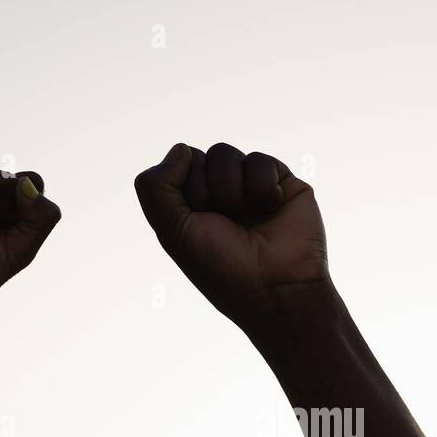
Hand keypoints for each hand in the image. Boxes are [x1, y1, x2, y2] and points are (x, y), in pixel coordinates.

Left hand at [134, 143, 328, 327]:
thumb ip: (155, 187)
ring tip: (250, 218)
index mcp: (192, 207)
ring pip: (226, 154)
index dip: (185, 189)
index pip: (178, 168)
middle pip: (200, 157)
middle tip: (226, 223)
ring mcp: (250, 187)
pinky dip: (262, 186)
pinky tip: (272, 209)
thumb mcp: (173, 231)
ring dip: (232, 190)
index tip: (200, 221)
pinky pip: (260, 160)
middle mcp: (219, 195)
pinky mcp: (281, 182)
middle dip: (208, 190)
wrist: (276, 287)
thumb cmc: (223, 267)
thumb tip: (181, 149)